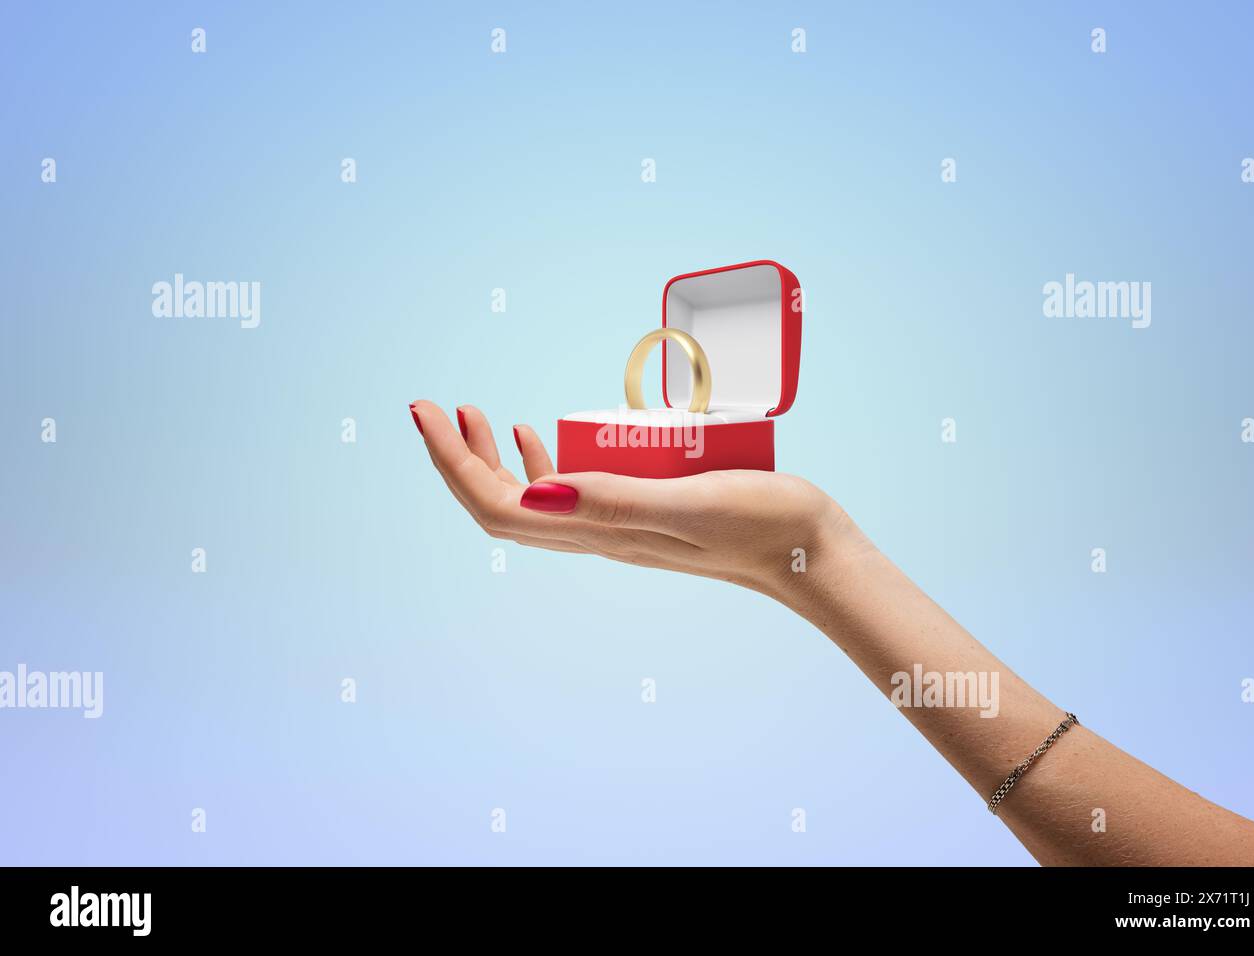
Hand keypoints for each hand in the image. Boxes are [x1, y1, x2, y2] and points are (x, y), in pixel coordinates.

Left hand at [409, 401, 872, 597]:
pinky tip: (537, 432)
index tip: (428, 413)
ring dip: (489, 457)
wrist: (810, 554)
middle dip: (456, 457)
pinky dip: (538, 460)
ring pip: (529, 499)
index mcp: (600, 530)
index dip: (454, 463)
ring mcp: (616, 526)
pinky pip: (568, 493)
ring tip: (471, 412)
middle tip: (433, 406)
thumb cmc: (763, 523)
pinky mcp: (639, 513)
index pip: (499, 506)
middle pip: (500, 505)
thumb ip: (621, 499)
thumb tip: (541, 492)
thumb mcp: (692, 501)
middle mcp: (597, 533)